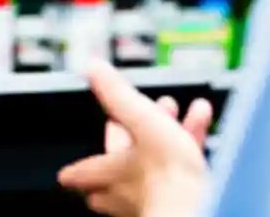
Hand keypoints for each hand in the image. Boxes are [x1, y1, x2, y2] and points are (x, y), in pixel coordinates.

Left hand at [58, 61, 213, 216]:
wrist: (200, 207)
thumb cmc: (166, 173)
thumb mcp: (142, 120)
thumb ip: (117, 95)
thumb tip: (94, 68)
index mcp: (110, 174)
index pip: (82, 175)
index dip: (75, 171)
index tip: (67, 173)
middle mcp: (126, 194)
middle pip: (114, 180)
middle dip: (120, 156)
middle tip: (126, 138)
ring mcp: (153, 202)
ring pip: (152, 174)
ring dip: (166, 144)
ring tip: (186, 119)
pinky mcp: (181, 204)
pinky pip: (181, 178)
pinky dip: (189, 158)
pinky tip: (203, 139)